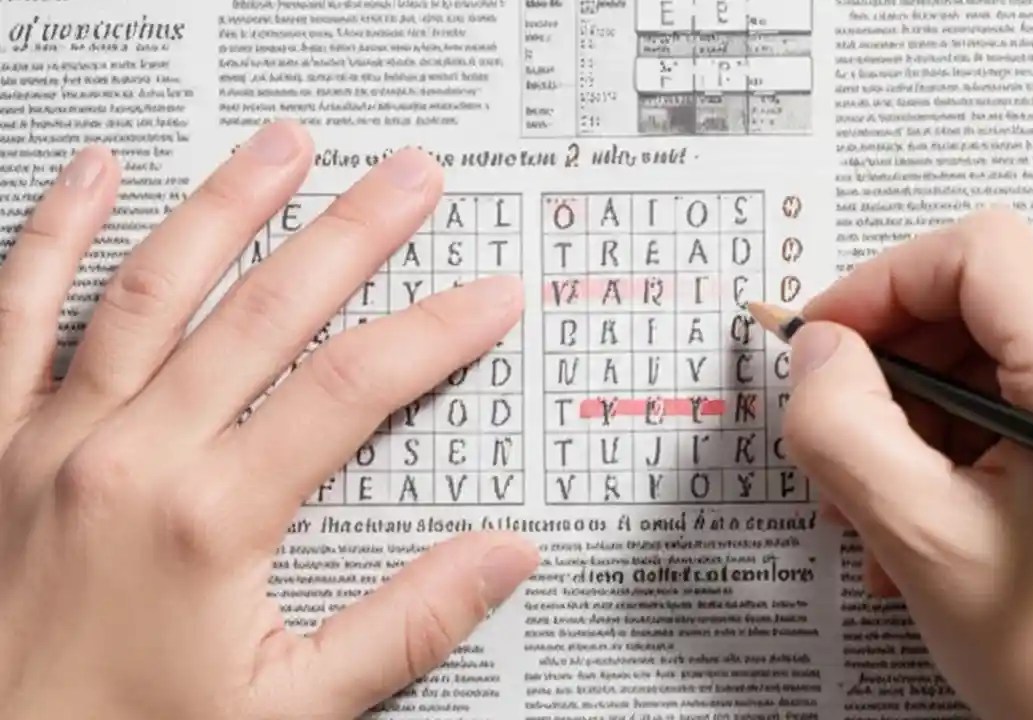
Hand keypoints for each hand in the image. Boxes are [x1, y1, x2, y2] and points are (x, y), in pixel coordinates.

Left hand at [0, 121, 537, 718]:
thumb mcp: (289, 710)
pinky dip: (54, 235)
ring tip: (284, 146)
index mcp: (210, 520)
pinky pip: (17, 313)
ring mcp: (52, 439)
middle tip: (409, 177)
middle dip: (352, 234)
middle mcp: (130, 458)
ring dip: (226, 206)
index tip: (491, 296)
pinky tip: (95, 176)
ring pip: (152, 288)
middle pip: (266, 312)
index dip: (436, 332)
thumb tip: (505, 559)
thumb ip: (406, 626)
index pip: (352, 389)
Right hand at [784, 209, 1032, 719]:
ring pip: (1012, 344)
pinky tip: (938, 506)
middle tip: (843, 438)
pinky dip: (976, 429)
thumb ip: (843, 427)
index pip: (978, 254)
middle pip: (993, 295)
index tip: (822, 346)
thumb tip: (818, 351)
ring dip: (929, 405)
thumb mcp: (922, 542)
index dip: (879, 286)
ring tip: (883, 498)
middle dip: (899, 360)